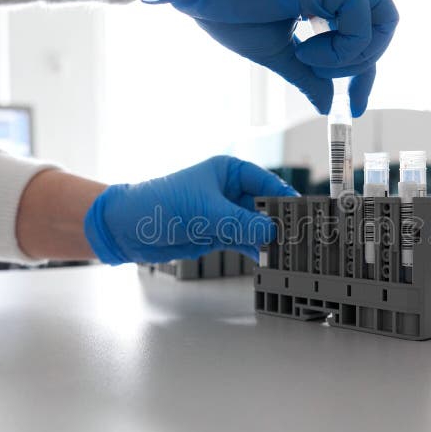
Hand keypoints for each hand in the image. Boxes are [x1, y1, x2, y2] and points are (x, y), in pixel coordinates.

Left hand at [83, 156, 297, 264]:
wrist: (127, 227)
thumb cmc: (159, 204)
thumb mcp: (204, 211)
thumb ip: (240, 222)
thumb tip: (270, 231)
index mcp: (229, 171)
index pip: (266, 183)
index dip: (285, 199)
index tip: (303, 214)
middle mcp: (230, 190)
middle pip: (264, 207)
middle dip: (279, 223)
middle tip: (298, 239)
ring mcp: (225, 213)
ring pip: (256, 227)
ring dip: (269, 240)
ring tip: (287, 254)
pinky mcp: (218, 233)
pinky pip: (245, 241)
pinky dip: (256, 250)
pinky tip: (269, 260)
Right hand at [144, 0, 398, 117]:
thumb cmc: (226, 4)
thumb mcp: (275, 51)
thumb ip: (305, 76)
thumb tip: (325, 104)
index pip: (362, 37)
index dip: (361, 75)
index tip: (351, 106)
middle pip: (383, 27)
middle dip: (364, 66)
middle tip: (336, 88)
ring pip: (383, 26)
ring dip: (350, 59)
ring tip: (308, 60)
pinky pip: (362, 29)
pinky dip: (338, 52)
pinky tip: (304, 50)